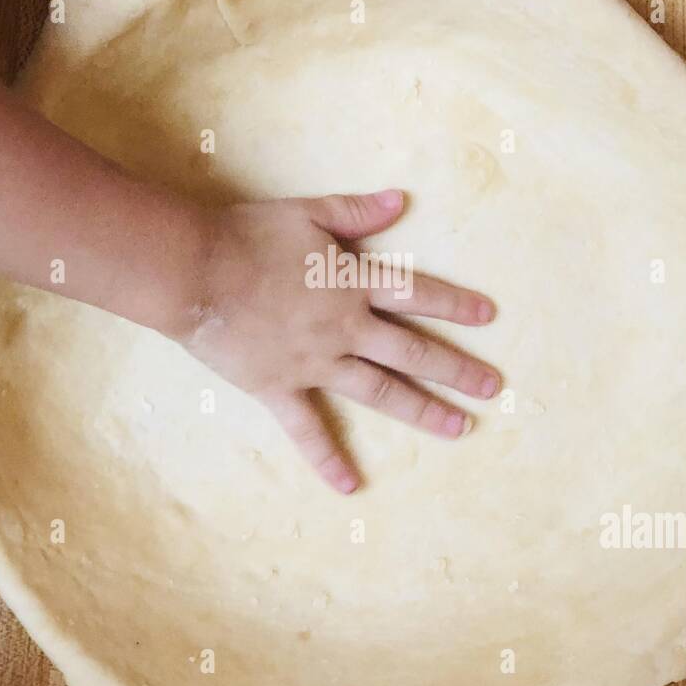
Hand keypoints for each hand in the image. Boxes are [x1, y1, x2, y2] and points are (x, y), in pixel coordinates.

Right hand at [176, 189, 496, 492]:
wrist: (195, 271)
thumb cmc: (248, 235)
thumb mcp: (307, 213)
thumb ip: (355, 213)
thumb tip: (400, 200)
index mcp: (353, 284)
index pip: (418, 294)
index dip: (455, 304)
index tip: (489, 317)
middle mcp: (345, 328)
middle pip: (412, 352)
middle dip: (456, 370)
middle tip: (491, 388)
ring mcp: (315, 363)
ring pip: (380, 391)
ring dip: (422, 410)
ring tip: (458, 428)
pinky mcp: (281, 388)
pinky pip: (307, 430)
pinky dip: (327, 459)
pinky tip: (351, 486)